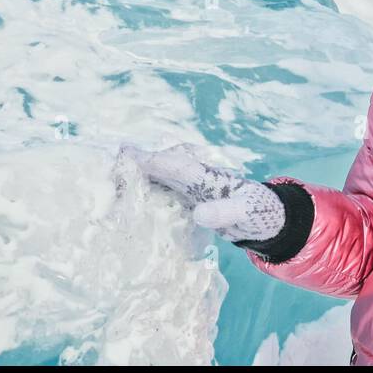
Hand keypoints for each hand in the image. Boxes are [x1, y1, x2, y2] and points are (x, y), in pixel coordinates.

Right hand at [112, 143, 285, 242]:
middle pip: (159, 166)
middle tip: (105, 166)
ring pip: (157, 177)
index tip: (125, 155)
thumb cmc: (258, 211)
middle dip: (134, 164)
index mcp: (205, 177)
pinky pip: (161, 192)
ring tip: (108, 182)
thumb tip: (199, 213)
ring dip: (135, 178)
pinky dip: (144, 192)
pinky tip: (128, 200)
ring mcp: (189, 188)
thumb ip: (224, 212)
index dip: (149, 160)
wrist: (266, 217)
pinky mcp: (187, 199)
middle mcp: (193, 178)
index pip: (173, 165)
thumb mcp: (245, 213)